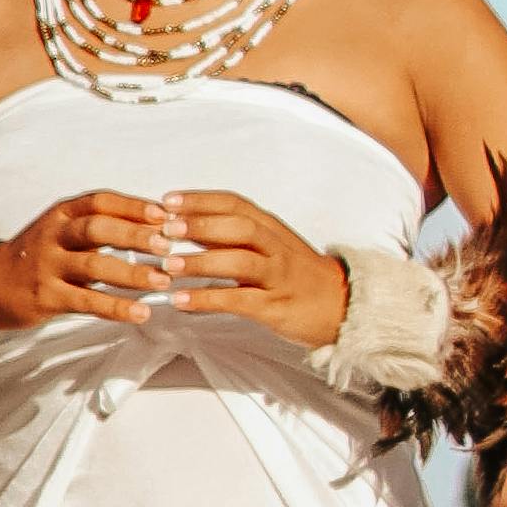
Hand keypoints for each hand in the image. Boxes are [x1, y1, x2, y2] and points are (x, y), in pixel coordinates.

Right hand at [0, 192, 180, 330]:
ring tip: (164, 281)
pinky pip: (87, 301)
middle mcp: (53, 235)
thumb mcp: (65, 230)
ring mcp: (48, 266)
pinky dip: (117, 307)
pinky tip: (142, 312)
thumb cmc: (43, 255)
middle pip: (97, 228)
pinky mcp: (47, 297)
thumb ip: (101, 225)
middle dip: (135, 235)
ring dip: (132, 273)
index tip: (165, 215)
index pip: (101, 201)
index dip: (134, 206)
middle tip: (169, 246)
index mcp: (62, 213)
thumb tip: (158, 223)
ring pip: (94, 265)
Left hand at [159, 192, 348, 347]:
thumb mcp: (268, 246)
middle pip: (239, 227)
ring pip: (240, 262)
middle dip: (201, 225)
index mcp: (270, 228)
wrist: (340, 306)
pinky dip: (207, 299)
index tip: (168, 201)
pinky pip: (239, 301)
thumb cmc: (297, 275)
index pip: (234, 204)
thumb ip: (230, 236)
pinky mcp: (276, 307)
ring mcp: (278, 277)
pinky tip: (182, 300)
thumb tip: (185, 224)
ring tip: (169, 265)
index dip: (201, 200)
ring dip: (201, 262)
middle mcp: (276, 248)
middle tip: (166, 228)